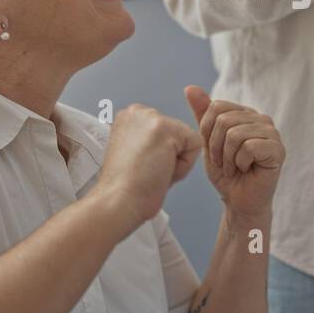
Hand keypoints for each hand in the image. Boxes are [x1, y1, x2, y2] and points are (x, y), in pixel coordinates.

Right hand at [91, 104, 201, 226]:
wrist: (118, 201)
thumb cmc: (124, 188)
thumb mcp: (133, 154)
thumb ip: (150, 143)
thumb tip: (169, 147)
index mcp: (128, 118)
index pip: (166, 132)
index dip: (160, 155)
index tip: (140, 167)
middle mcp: (137, 111)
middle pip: (178, 134)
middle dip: (169, 156)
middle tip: (147, 171)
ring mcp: (150, 117)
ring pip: (187, 140)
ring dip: (177, 162)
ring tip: (153, 172)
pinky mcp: (165, 127)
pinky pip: (195, 145)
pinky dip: (184, 166)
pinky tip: (161, 171)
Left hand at [184, 86, 282, 222]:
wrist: (238, 200)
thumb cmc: (226, 172)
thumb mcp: (208, 141)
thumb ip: (203, 115)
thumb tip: (190, 88)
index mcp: (245, 113)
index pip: (217, 107)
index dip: (207, 130)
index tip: (212, 149)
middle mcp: (261, 119)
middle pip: (224, 120)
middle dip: (216, 147)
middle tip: (223, 163)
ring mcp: (272, 133)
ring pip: (235, 134)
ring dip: (227, 157)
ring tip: (233, 167)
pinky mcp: (278, 149)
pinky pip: (249, 147)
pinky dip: (240, 162)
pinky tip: (246, 169)